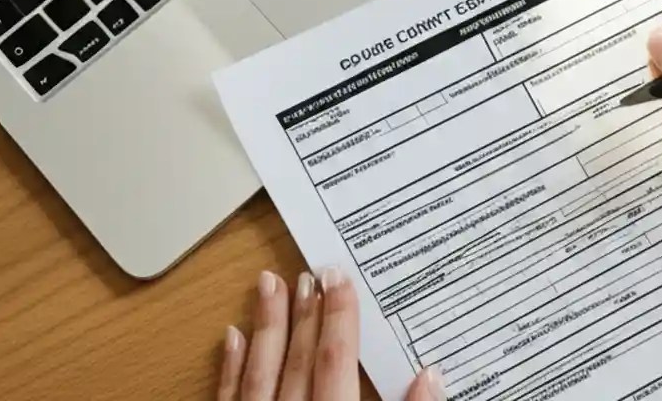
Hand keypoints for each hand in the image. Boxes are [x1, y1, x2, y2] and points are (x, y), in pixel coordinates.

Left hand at [218, 268, 444, 399]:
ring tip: (269, 283)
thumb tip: (432, 375)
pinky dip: (230, 367)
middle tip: (309, 272)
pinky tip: (232, 336)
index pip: (335, 360)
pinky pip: (228, 398)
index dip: (339, 318)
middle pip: (299, 359)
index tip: (339, 278)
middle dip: (306, 313)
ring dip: (267, 325)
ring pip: (261, 370)